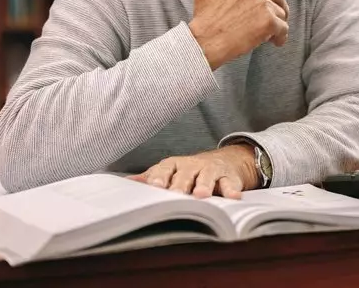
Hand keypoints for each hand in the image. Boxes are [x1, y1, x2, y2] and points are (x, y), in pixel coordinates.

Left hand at [128, 144, 260, 198]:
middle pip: (185, 174)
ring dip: (204, 185)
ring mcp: (211, 170)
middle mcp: (193, 166)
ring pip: (207, 176)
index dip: (161, 177)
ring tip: (201, 195)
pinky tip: (232, 197)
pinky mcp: (229, 177)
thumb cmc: (191, 171)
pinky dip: (231, 190)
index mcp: (175, 165)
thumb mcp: (171, 171)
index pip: (166, 169)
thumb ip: (152, 177)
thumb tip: (125, 183)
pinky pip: (229, 183)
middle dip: (180, 184)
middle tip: (176, 194)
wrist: (226, 161)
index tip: (155, 186)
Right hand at [188, 0, 291, 69]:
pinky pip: (283, 27)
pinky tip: (275, 41)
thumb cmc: (204, 14)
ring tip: (270, 32)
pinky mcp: (268, 22)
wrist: (205, 39)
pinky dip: (281, 36)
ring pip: (282, 11)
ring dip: (278, 22)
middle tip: (274, 16)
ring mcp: (263, 4)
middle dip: (279, 5)